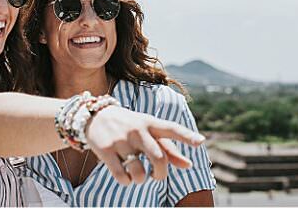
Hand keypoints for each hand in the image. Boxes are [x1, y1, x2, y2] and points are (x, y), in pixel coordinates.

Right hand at [84, 106, 204, 185]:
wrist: (96, 115)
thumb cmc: (129, 126)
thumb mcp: (148, 131)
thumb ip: (169, 149)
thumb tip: (189, 165)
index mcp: (150, 123)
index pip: (171, 129)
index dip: (186, 136)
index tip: (201, 142)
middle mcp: (137, 130)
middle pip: (158, 158)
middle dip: (160, 174)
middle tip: (157, 176)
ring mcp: (121, 140)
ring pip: (139, 171)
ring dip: (141, 179)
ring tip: (138, 176)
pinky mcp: (106, 150)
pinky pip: (121, 176)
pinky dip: (126, 182)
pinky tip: (125, 177)